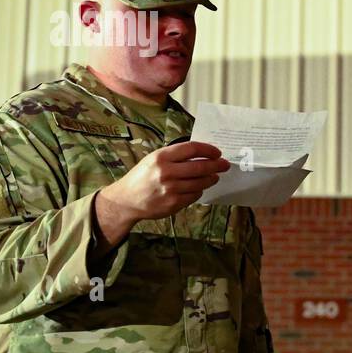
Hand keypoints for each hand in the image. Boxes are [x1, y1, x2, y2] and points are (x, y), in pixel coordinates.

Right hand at [94, 142, 228, 251]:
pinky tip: (199, 187)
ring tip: (215, 176)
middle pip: (201, 167)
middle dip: (217, 165)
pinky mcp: (173, 203)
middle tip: (225, 165)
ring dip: (211, 179)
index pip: (192, 149)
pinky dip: (199, 190)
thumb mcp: (154, 159)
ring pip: (200, 183)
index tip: (217, 152)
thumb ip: (175, 156)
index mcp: (161, 157)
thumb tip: (202, 154)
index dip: (208, 150)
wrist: (126, 199)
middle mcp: (166, 172)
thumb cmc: (142, 177)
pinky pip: (195, 195)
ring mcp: (170, 189)